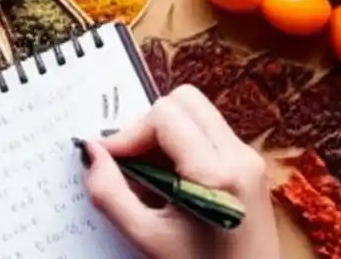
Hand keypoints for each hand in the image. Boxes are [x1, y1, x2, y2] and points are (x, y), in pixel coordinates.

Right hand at [83, 85, 280, 258]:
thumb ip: (110, 193)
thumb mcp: (147, 238)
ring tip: (147, 175)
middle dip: (148, 125)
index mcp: (218, 174)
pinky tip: (168, 181)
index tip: (108, 158)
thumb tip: (91, 152)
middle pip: (184, 100)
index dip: (129, 132)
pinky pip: (208, 133)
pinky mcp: (249, 166)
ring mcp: (249, 159)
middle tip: (129, 161)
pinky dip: (180, 145)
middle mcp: (240, 156)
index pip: (165, 114)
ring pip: (196, 113)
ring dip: (163, 134)